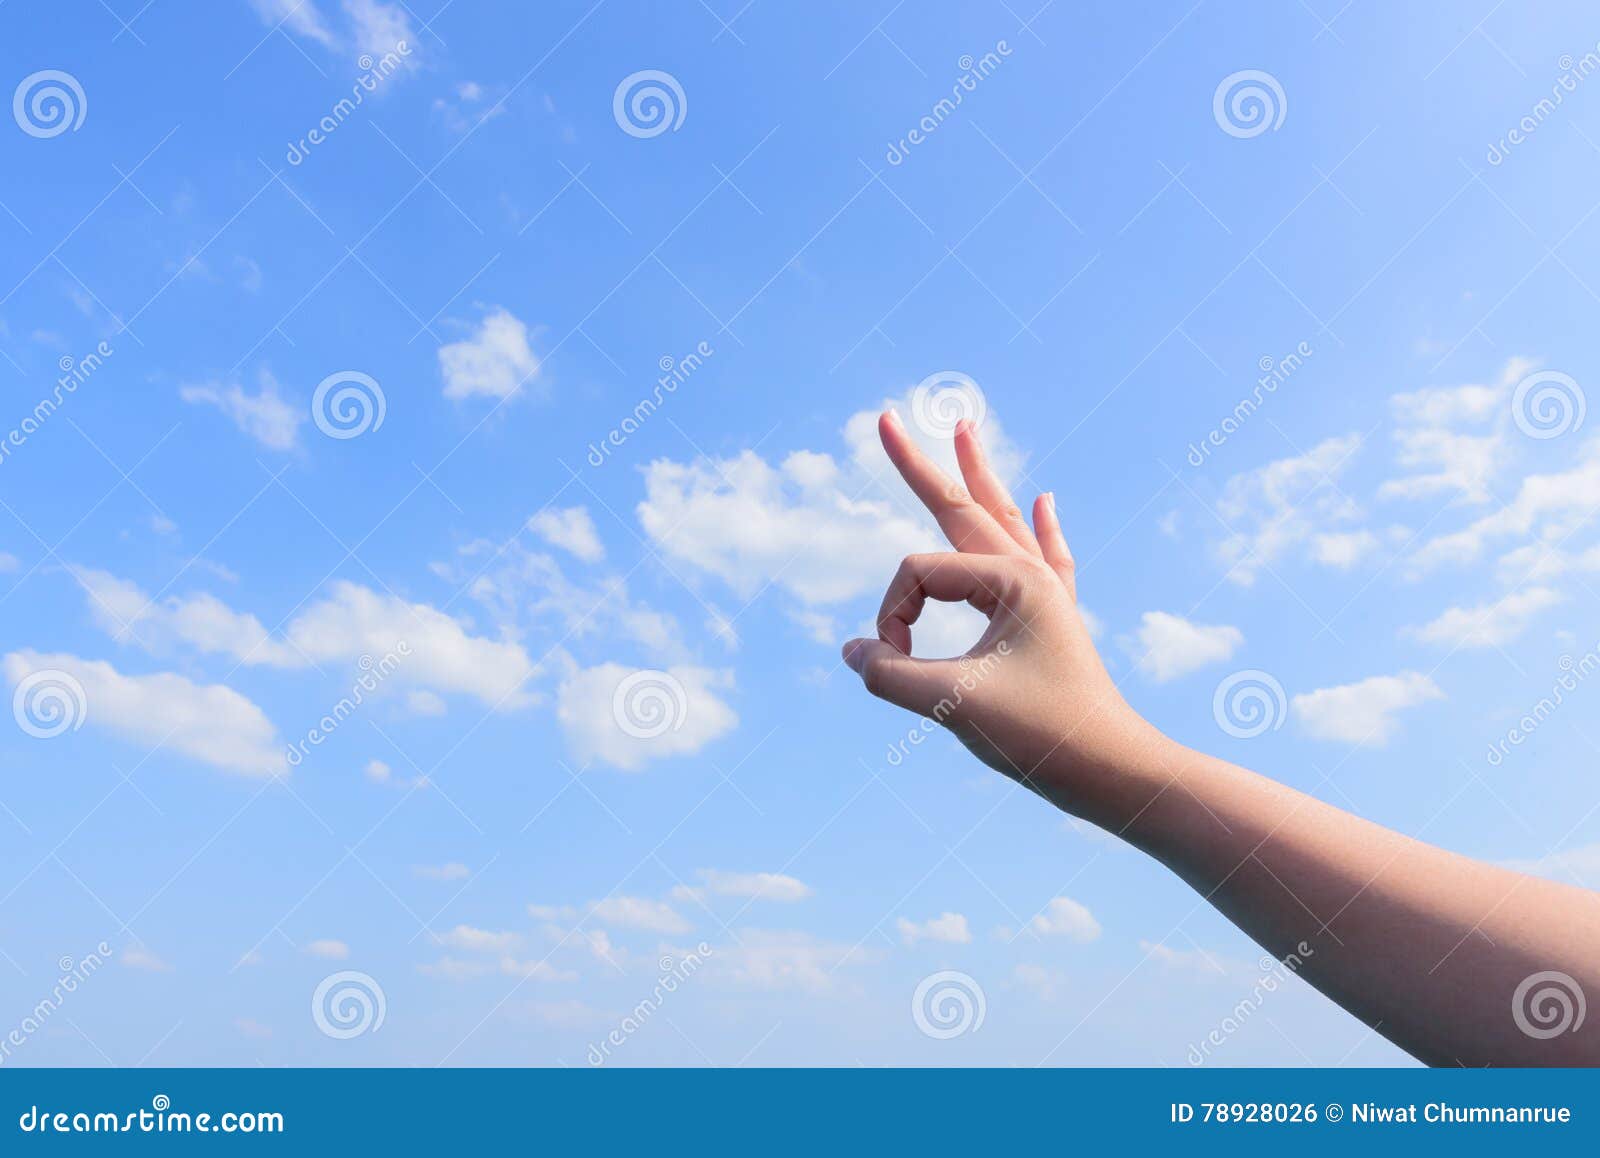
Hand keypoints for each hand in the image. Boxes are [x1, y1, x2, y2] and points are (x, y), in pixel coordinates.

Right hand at [842, 411, 1164, 811]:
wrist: (1114, 773)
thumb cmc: (1041, 737)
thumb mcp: (953, 706)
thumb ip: (890, 675)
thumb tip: (853, 650)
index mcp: (1012, 580)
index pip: (917, 575)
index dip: (891, 620)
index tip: (894, 667)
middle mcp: (1030, 573)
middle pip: (961, 506)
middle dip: (920, 464)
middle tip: (885, 418)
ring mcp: (1046, 593)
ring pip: (1001, 521)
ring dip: (978, 476)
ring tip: (963, 426)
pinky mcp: (1054, 621)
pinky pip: (1045, 559)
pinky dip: (1040, 530)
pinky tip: (1046, 502)